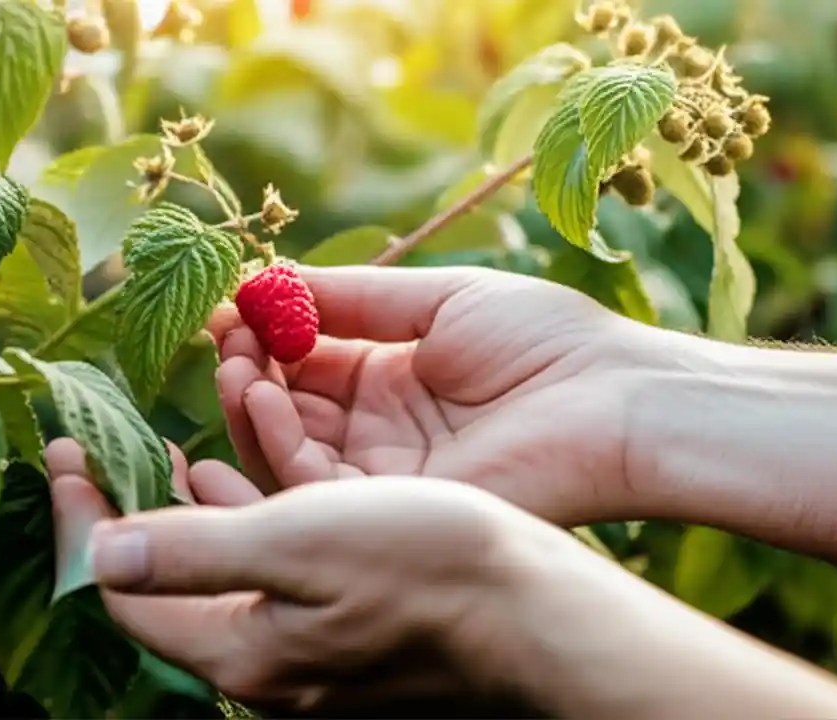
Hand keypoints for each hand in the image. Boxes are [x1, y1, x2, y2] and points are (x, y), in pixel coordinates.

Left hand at [45, 438, 587, 715]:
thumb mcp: (299, 543)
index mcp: (241, 652)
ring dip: (192, 509)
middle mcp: (267, 664)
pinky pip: (273, 577)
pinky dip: (250, 523)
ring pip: (222, 575)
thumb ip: (193, 553)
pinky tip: (253, 480)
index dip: (81, 519)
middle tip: (107, 443)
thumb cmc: (427, 570)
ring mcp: (310, 652)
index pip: (122, 590)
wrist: (541, 615)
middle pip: (166, 586)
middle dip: (130, 510)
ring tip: (176, 449)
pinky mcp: (349, 632)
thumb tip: (104, 555)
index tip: (61, 449)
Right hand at [208, 265, 689, 525]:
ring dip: (251, 405)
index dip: (264, 336)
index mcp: (393, 378)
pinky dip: (277, 442)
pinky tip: (262, 395)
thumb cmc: (545, 339)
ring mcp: (384, 476)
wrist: (612, 399)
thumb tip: (270, 280)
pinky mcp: (392, 512)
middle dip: (247, 370)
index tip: (228, 307)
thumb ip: (354, 297)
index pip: (306, 363)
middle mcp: (379, 432)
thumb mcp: (438, 301)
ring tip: (238, 362)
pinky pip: (313, 487)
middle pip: (287, 409)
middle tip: (225, 335)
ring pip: (287, 452)